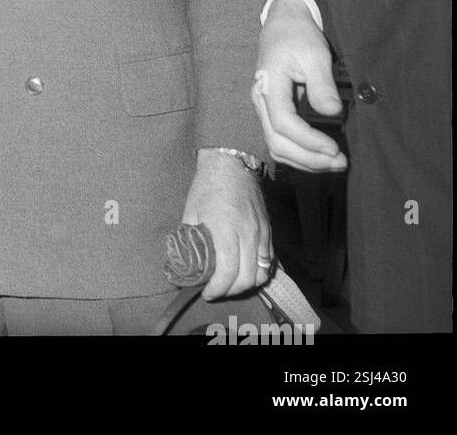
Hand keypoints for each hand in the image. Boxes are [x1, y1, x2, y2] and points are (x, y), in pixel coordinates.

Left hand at [181, 150, 270, 299]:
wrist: (230, 163)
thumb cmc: (206, 187)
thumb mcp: (191, 213)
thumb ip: (191, 241)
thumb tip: (186, 264)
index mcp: (225, 230)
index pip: (227, 272)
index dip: (216, 289)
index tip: (206, 292)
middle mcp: (247, 234)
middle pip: (247, 279)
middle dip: (230, 290)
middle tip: (216, 289)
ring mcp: (262, 233)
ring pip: (261, 273)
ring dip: (246, 284)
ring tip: (230, 282)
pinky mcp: (269, 231)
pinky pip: (269, 261)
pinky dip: (258, 272)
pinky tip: (244, 270)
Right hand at [252, 0, 346, 172]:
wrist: (284, 22)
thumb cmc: (298, 35)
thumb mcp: (314, 53)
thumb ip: (321, 84)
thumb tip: (332, 113)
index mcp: (268, 85)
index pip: (283, 124)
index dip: (309, 141)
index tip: (335, 148)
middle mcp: (262, 101)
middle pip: (277, 142)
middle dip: (309, 159)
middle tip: (341, 162)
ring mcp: (266, 108)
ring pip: (277, 147)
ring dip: (306, 161)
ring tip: (335, 163)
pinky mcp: (275, 112)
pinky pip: (282, 141)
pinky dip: (301, 154)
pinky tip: (322, 156)